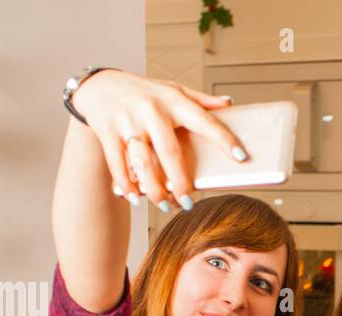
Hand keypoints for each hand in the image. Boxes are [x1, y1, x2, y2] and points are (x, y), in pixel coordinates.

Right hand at [71, 69, 246, 207]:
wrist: (101, 85)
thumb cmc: (144, 93)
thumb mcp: (172, 90)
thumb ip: (199, 100)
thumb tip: (229, 105)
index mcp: (172, 100)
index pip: (203, 121)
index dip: (223, 138)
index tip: (240, 157)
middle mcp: (150, 110)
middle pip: (169, 151)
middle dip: (180, 180)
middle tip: (189, 203)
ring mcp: (127, 122)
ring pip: (142, 163)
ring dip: (154, 188)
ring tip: (166, 205)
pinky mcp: (108, 133)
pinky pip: (117, 164)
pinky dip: (127, 185)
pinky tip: (136, 199)